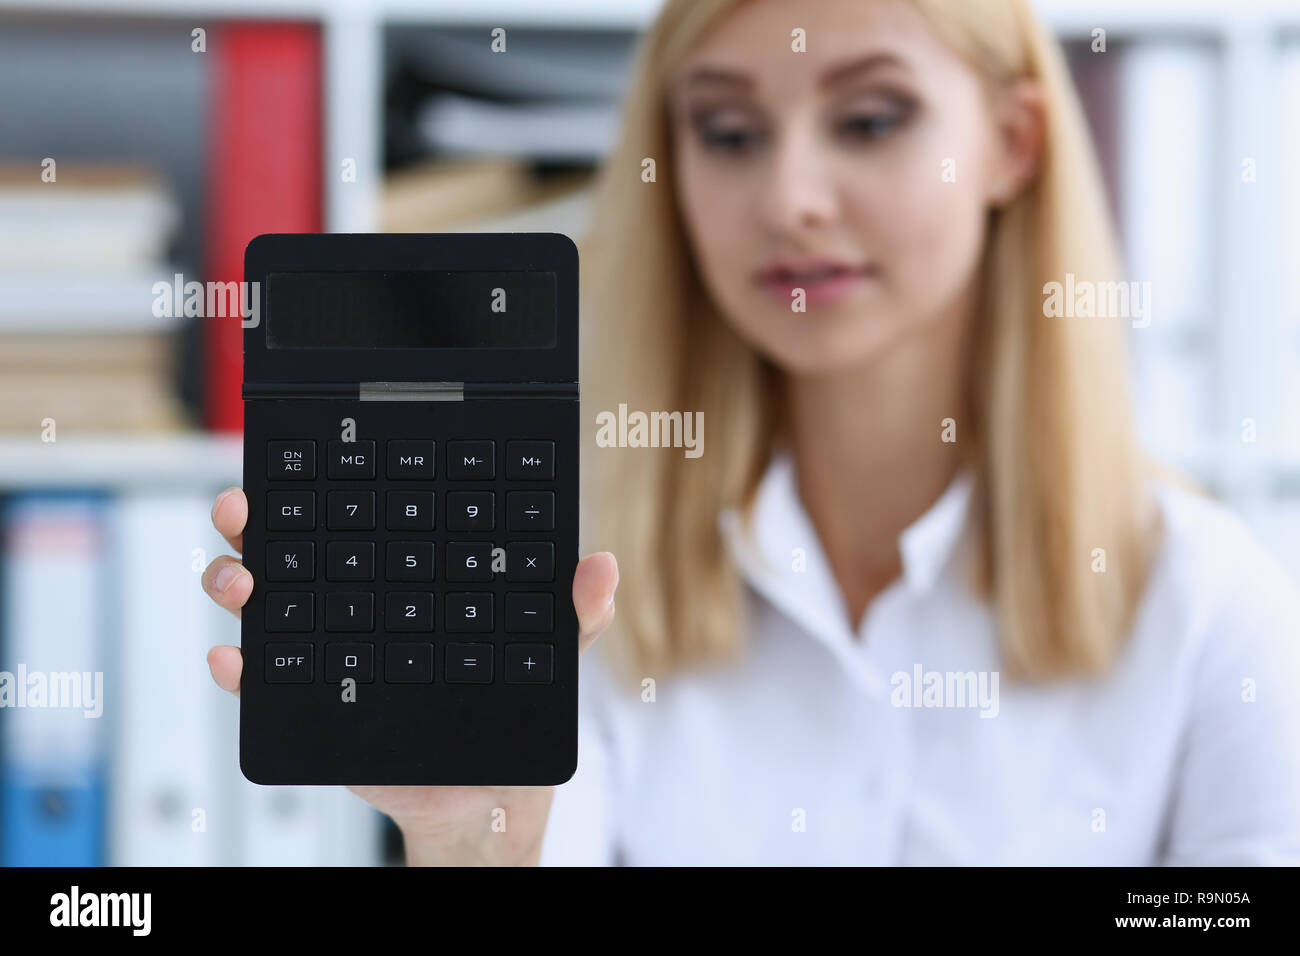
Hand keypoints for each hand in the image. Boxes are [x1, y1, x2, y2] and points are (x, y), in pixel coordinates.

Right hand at [200, 486, 618, 865]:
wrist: (488, 798)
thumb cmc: (511, 711)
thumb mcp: (550, 652)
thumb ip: (574, 610)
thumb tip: (600, 566)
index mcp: (404, 575)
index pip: (358, 517)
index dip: (326, 485)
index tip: (305, 460)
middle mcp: (356, 605)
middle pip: (293, 548)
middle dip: (254, 520)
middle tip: (244, 508)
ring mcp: (328, 654)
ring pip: (266, 606)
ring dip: (235, 583)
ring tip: (240, 582)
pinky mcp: (312, 708)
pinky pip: (262, 685)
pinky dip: (238, 670)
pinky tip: (232, 660)